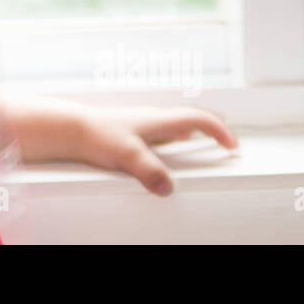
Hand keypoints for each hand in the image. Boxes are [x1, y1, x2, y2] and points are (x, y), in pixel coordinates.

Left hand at [73, 106, 238, 196]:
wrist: (72, 128)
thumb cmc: (96, 134)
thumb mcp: (126, 155)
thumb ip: (148, 170)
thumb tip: (167, 186)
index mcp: (159, 120)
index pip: (198, 118)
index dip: (219, 130)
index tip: (232, 144)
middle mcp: (153, 119)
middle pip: (191, 117)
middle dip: (212, 126)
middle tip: (226, 138)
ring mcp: (143, 123)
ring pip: (176, 123)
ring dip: (194, 130)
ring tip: (205, 139)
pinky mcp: (132, 131)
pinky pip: (162, 131)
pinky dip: (176, 136)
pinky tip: (170, 145)